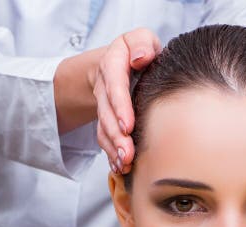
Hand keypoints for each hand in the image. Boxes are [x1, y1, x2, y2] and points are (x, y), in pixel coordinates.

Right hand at [88, 28, 161, 174]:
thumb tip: (141, 58)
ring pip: (104, 129)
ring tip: (125, 165)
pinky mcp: (106, 120)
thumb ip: (141, 43)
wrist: (119, 62)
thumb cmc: (138, 51)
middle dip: (115, 135)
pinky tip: (120, 168)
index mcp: (113, 64)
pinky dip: (111, 154)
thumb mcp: (141, 39)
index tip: (127, 126)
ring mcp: (103, 105)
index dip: (120, 106)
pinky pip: (105, 139)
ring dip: (113, 148)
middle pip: (106, 113)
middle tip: (127, 154)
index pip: (115, 85)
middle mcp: (105, 86)